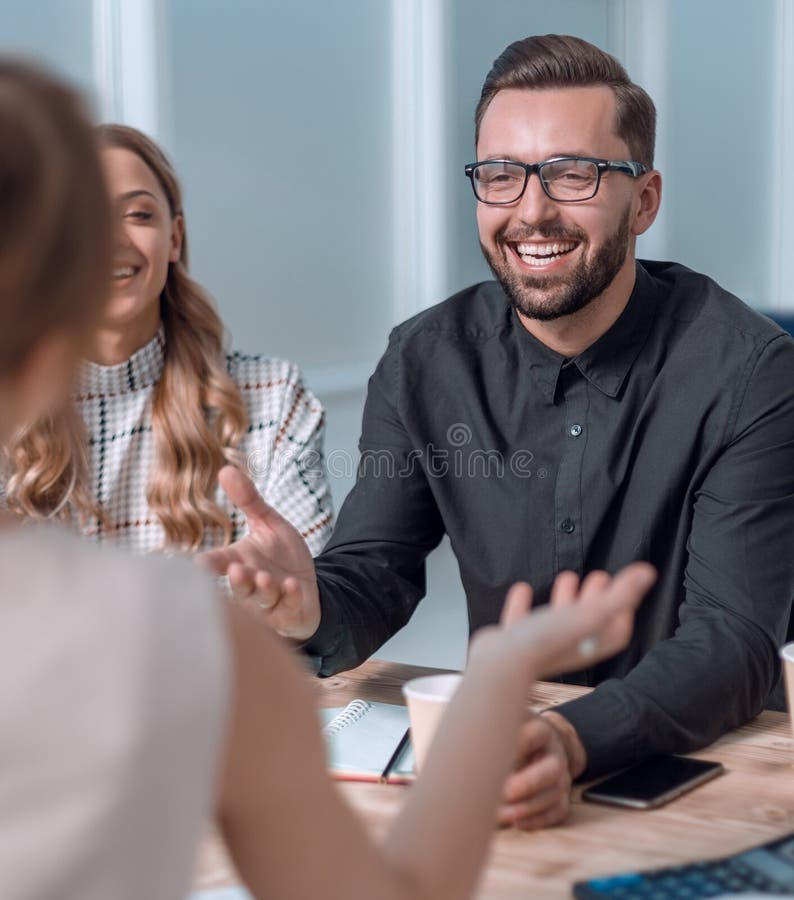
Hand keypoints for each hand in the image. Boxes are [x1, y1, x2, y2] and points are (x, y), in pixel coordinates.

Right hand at [197, 465, 320, 639]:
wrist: (307, 583)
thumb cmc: (281, 556)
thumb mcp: (268, 524)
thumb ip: (249, 500)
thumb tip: (226, 469)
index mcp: (239, 562)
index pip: (219, 563)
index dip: (209, 565)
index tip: (198, 564)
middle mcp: (249, 585)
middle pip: (240, 586)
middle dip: (239, 580)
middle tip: (237, 569)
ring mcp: (269, 602)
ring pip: (263, 599)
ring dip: (264, 589)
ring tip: (266, 578)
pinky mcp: (290, 612)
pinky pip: (290, 607)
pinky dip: (291, 597)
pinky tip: (293, 586)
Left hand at [496, 714, 571, 828]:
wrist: (538, 743)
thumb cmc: (510, 735)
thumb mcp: (502, 726)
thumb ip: (487, 734)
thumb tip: (458, 752)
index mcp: (538, 729)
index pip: (535, 734)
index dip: (518, 746)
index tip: (494, 757)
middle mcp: (554, 751)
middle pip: (552, 768)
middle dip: (528, 784)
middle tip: (503, 794)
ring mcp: (562, 775)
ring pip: (555, 792)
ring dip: (527, 807)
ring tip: (499, 815)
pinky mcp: (562, 796)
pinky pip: (559, 811)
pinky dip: (539, 820)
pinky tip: (517, 823)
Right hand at [497, 564, 655, 678]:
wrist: (501, 665)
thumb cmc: (547, 641)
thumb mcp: (590, 614)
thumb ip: (620, 595)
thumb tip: (648, 573)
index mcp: (591, 646)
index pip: (616, 628)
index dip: (624, 607)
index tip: (625, 584)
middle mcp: (569, 648)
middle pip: (589, 623)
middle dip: (596, 598)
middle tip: (599, 576)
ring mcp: (539, 646)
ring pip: (556, 621)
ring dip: (565, 600)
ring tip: (567, 577)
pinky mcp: (513, 643)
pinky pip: (521, 621)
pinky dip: (523, 605)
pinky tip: (522, 589)